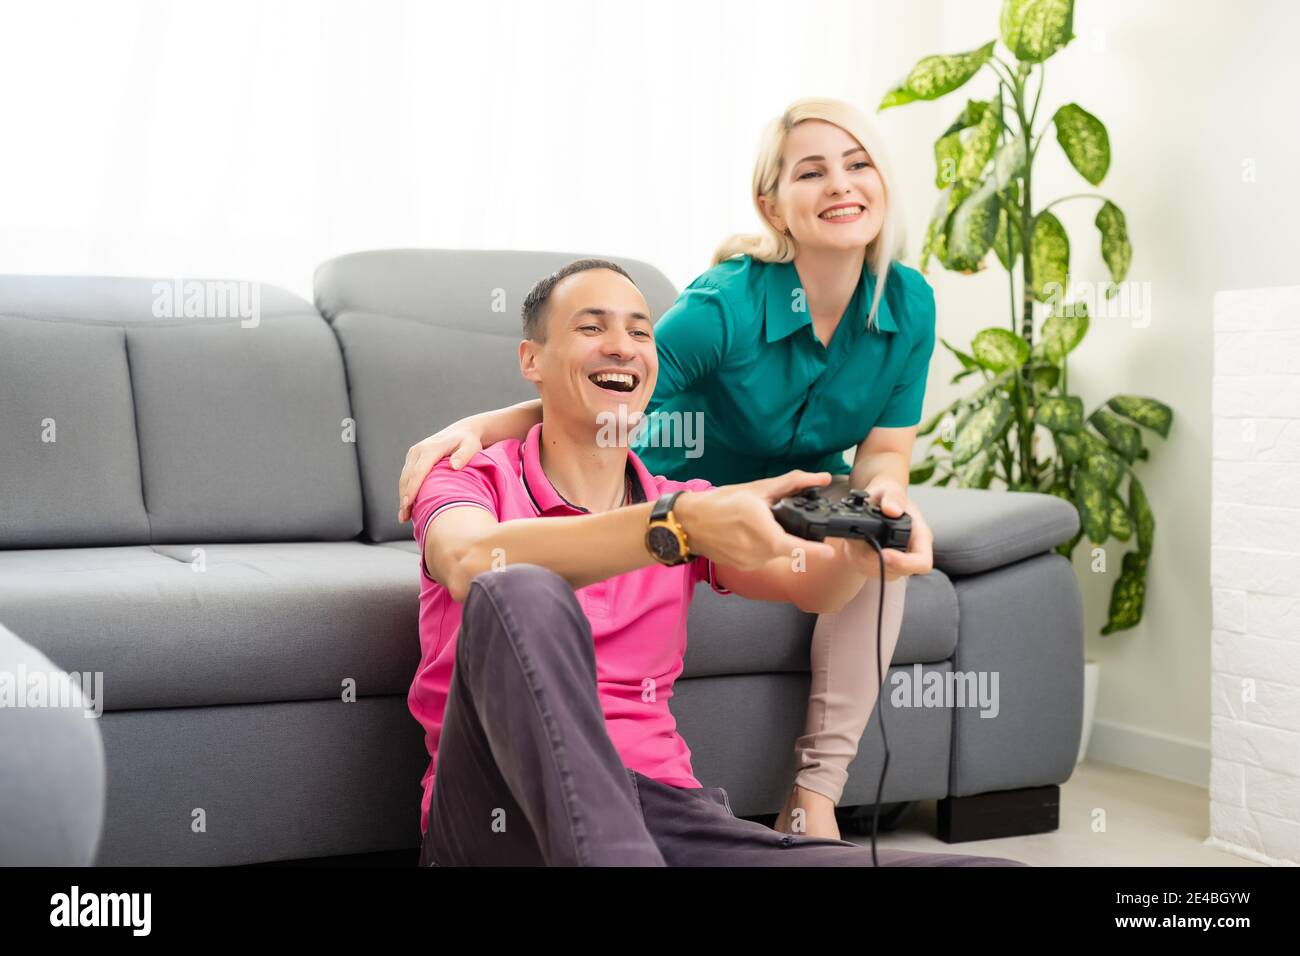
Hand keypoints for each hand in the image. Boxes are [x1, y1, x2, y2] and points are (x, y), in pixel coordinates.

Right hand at [397, 419, 484, 522]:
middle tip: (404, 517)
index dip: (412, 489)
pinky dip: (406, 490)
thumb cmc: (469, 442)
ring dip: (403, 496)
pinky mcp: (413, 458)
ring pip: (404, 478)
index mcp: (431, 447)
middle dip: (404, 497)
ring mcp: (414, 453)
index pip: (418, 471)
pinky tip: (407, 506)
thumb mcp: (471, 446)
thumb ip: (464, 455)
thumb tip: (454, 466)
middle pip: (407, 477)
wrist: (462, 431)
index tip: (408, 504)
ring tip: (404, 516)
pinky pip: (407, 476)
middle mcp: (419, 449)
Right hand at [675, 470, 838, 570]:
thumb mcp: (757, 489)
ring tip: (754, 523)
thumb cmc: (720, 503)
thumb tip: (821, 478)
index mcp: (763, 531)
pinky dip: (761, 546)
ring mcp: (750, 562)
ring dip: (773, 539)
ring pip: (774, 552)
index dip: (814, 551)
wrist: (688, 523)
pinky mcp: (743, 566)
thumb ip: (792, 483)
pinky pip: (761, 557)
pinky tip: (746, 534)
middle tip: (773, 518)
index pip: (794, 546)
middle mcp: (758, 551)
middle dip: (789, 535)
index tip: (830, 552)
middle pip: (786, 547)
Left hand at [860, 478, 933, 580]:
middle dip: (875, 560)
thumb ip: (893, 497)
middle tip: (858, 543)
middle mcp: (910, 553)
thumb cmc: (889, 494)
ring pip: (879, 573)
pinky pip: (868, 569)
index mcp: (920, 537)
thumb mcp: (890, 488)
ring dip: (863, 559)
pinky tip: (853, 544)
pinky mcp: (879, 565)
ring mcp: (895, 562)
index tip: (885, 553)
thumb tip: (892, 510)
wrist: (878, 500)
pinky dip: (857, 558)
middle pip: (897, 571)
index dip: (904, 563)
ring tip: (854, 540)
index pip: (922, 562)